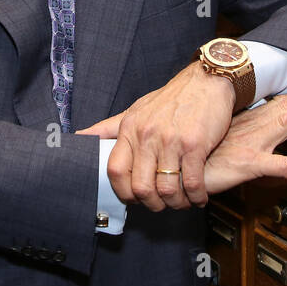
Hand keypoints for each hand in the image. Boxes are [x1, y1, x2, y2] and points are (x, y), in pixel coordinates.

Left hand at [96, 62, 236, 212]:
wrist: (206, 81)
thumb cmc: (171, 98)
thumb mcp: (136, 109)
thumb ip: (109, 127)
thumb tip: (80, 137)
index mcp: (130, 129)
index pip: (115, 170)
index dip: (122, 191)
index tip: (134, 198)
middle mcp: (147, 135)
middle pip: (140, 186)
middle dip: (151, 203)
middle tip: (160, 204)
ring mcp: (171, 140)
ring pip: (166, 189)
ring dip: (175, 203)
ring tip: (181, 201)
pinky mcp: (195, 144)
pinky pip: (192, 182)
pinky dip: (196, 197)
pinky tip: (199, 197)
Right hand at [201, 91, 286, 195]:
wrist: (177, 167)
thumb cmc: (196, 155)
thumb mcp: (221, 139)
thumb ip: (239, 134)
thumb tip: (253, 132)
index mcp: (246, 120)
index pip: (281, 103)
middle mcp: (252, 127)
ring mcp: (251, 143)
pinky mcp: (248, 163)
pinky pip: (280, 167)